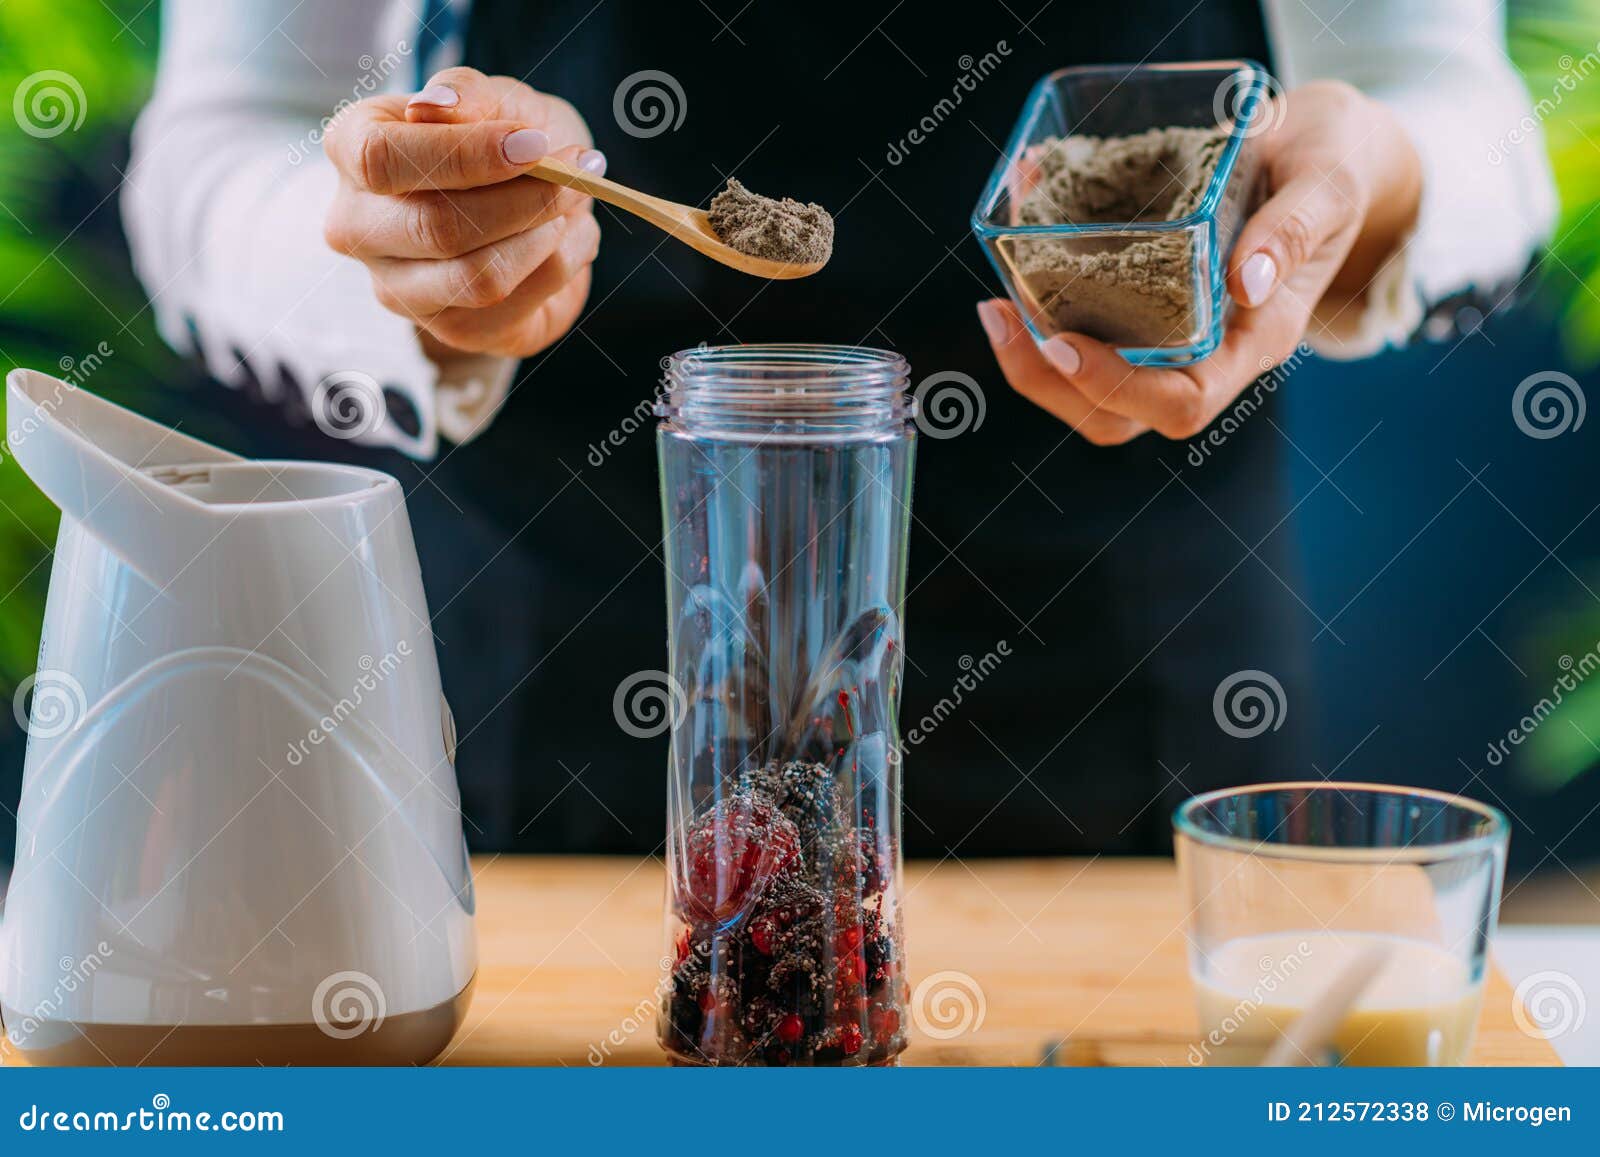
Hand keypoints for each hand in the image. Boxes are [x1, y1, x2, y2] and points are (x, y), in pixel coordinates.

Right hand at [322, 67, 603, 359]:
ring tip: (573, 204)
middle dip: (525, 200)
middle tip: (579, 173)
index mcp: (353, 151)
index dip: (465, 154)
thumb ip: (470, 95)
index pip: (384, 159)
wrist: (539, 207)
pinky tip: (569, 238)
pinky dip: (559, 265)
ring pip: (478, 276)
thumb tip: (433, 105)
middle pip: (437, 226)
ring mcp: (397, 287)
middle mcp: (357, 226)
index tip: (536, 144)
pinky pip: (513, 305)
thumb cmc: (506, 142)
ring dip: (545, 236)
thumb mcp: (499, 101)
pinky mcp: (448, 330)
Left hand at [977, 81, 1421, 444]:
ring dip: (1032, 356)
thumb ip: (1297, 228)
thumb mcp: (1330, 182)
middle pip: (1115, 415)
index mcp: (1253, 342)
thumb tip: (1244, 281)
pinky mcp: (1146, 305)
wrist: (1326, 151)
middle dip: (1048, 383)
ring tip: (995, 301)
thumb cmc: (1334, 165)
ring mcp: (1172, 336)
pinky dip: (1043, 301)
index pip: (1179, 404)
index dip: (1113, 386)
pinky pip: (1087, 327)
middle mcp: (1206, 353)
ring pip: (1090, 386)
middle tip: (999, 317)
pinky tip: (1017, 246)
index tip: (1059, 341)